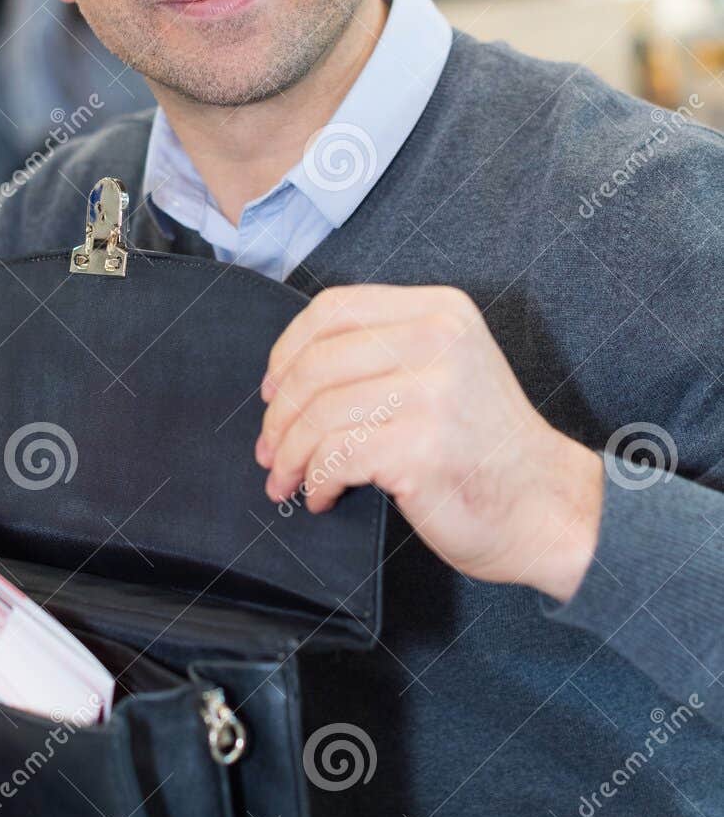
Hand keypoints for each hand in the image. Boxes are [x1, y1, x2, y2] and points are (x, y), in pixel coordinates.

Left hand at [255, 284, 603, 600]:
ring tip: (286, 481)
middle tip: (269, 450)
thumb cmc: (486, 449)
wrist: (547, 507)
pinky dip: (316, 481)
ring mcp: (431, 391)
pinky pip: (334, 456)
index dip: (287, 350)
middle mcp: (437, 339)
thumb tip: (289, 376)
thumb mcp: (446, 371)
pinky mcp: (420, 445)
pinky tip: (324, 496)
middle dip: (279, 415)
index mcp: (439, 310)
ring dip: (289, 456)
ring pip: (318, 414)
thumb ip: (385, 353)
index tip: (272, 390)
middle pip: (315, 364)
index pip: (333, 308)